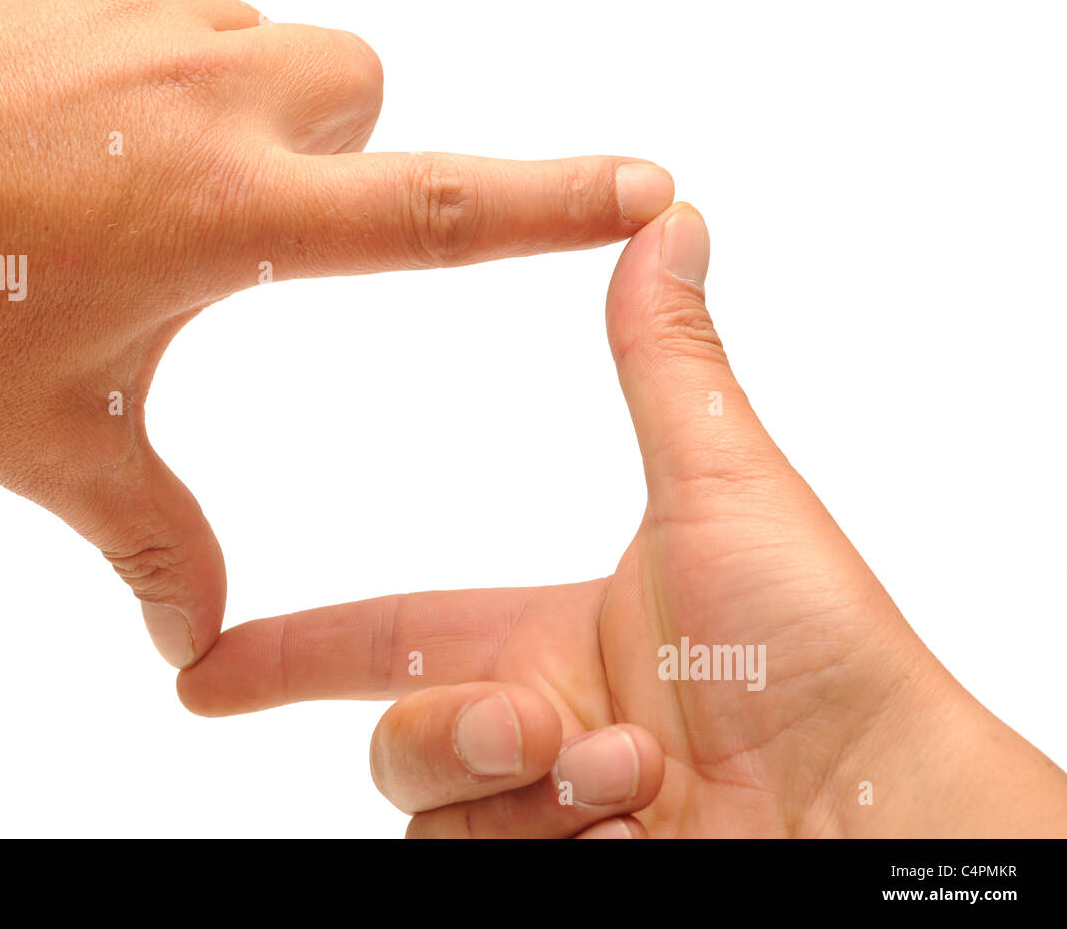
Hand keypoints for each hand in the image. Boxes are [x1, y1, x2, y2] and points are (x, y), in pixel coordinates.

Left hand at [0, 0, 673, 665]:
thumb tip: (192, 646)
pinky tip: (71, 123)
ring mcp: (148, 14)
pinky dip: (165, 68)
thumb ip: (154, 540)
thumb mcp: (59, 441)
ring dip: (241, 110)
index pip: (435, 214)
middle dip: (332, 151)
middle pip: (363, 90)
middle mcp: (212, 95)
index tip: (648, 183)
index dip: (555, 205)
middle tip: (225, 216)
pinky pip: (184, 12)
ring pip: (272, 48)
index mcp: (231, 215)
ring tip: (123, 173)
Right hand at [180, 203, 1066, 836]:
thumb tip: (668, 222)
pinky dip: (546, 840)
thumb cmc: (817, 645)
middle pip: (401, 742)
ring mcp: (552, 818)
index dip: (293, 655)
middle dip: (445, 732)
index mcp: (548, 643)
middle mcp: (541, 733)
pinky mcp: (567, 867)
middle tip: (538, 723)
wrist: (877, 799)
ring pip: (432, 816)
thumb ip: (664, 363)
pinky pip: (478, 863)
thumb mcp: (721, 489)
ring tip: (623, 777)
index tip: (209, 669)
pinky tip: (633, 830)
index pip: (390, 640)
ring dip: (516, 788)